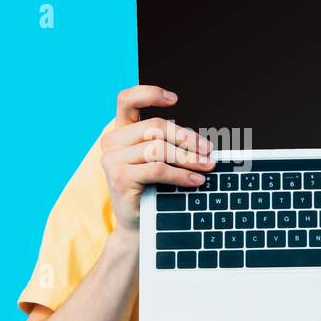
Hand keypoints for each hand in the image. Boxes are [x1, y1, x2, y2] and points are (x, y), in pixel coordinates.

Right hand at [101, 85, 214, 229]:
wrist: (137, 226)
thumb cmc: (151, 191)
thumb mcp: (159, 162)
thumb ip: (170, 145)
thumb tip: (204, 144)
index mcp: (120, 133)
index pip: (127, 100)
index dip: (149, 93)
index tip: (174, 99)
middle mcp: (111, 143)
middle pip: (155, 126)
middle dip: (186, 138)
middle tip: (208, 150)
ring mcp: (112, 159)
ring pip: (158, 148)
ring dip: (188, 157)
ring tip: (206, 167)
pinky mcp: (119, 177)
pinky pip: (157, 169)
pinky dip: (181, 174)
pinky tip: (196, 179)